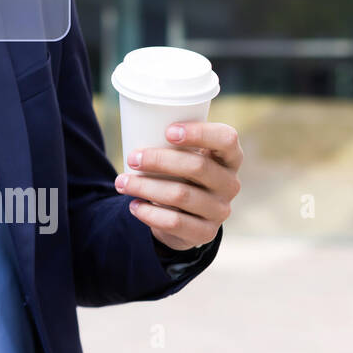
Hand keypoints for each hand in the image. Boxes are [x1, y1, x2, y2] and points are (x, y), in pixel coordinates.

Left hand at [116, 121, 243, 251]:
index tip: (168, 131)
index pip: (226, 139)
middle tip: (132, 158)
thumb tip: (136, 120)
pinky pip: (175, 222)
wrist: (184, 216)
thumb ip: (172, 141)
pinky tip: (133, 206)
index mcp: (229, 157)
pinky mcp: (205, 233)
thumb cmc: (179, 173)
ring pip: (181, 195)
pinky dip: (149, 213)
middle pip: (197, 167)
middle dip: (159, 160)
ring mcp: (220, 210)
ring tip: (121, 183)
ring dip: (145, 187)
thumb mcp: (182, 155)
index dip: (200, 133)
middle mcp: (230, 183)